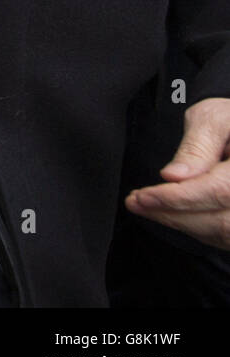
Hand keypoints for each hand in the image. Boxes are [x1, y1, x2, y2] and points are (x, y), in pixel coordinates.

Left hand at [125, 96, 229, 248]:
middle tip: (136, 202)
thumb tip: (173, 176)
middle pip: (221, 222)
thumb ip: (196, 147)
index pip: (218, 191)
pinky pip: (225, 236)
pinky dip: (196, 228)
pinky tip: (172, 214)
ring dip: (180, 224)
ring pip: (223, 234)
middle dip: (172, 215)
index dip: (178, 198)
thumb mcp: (214, 119)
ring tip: (147, 207)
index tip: (142, 196)